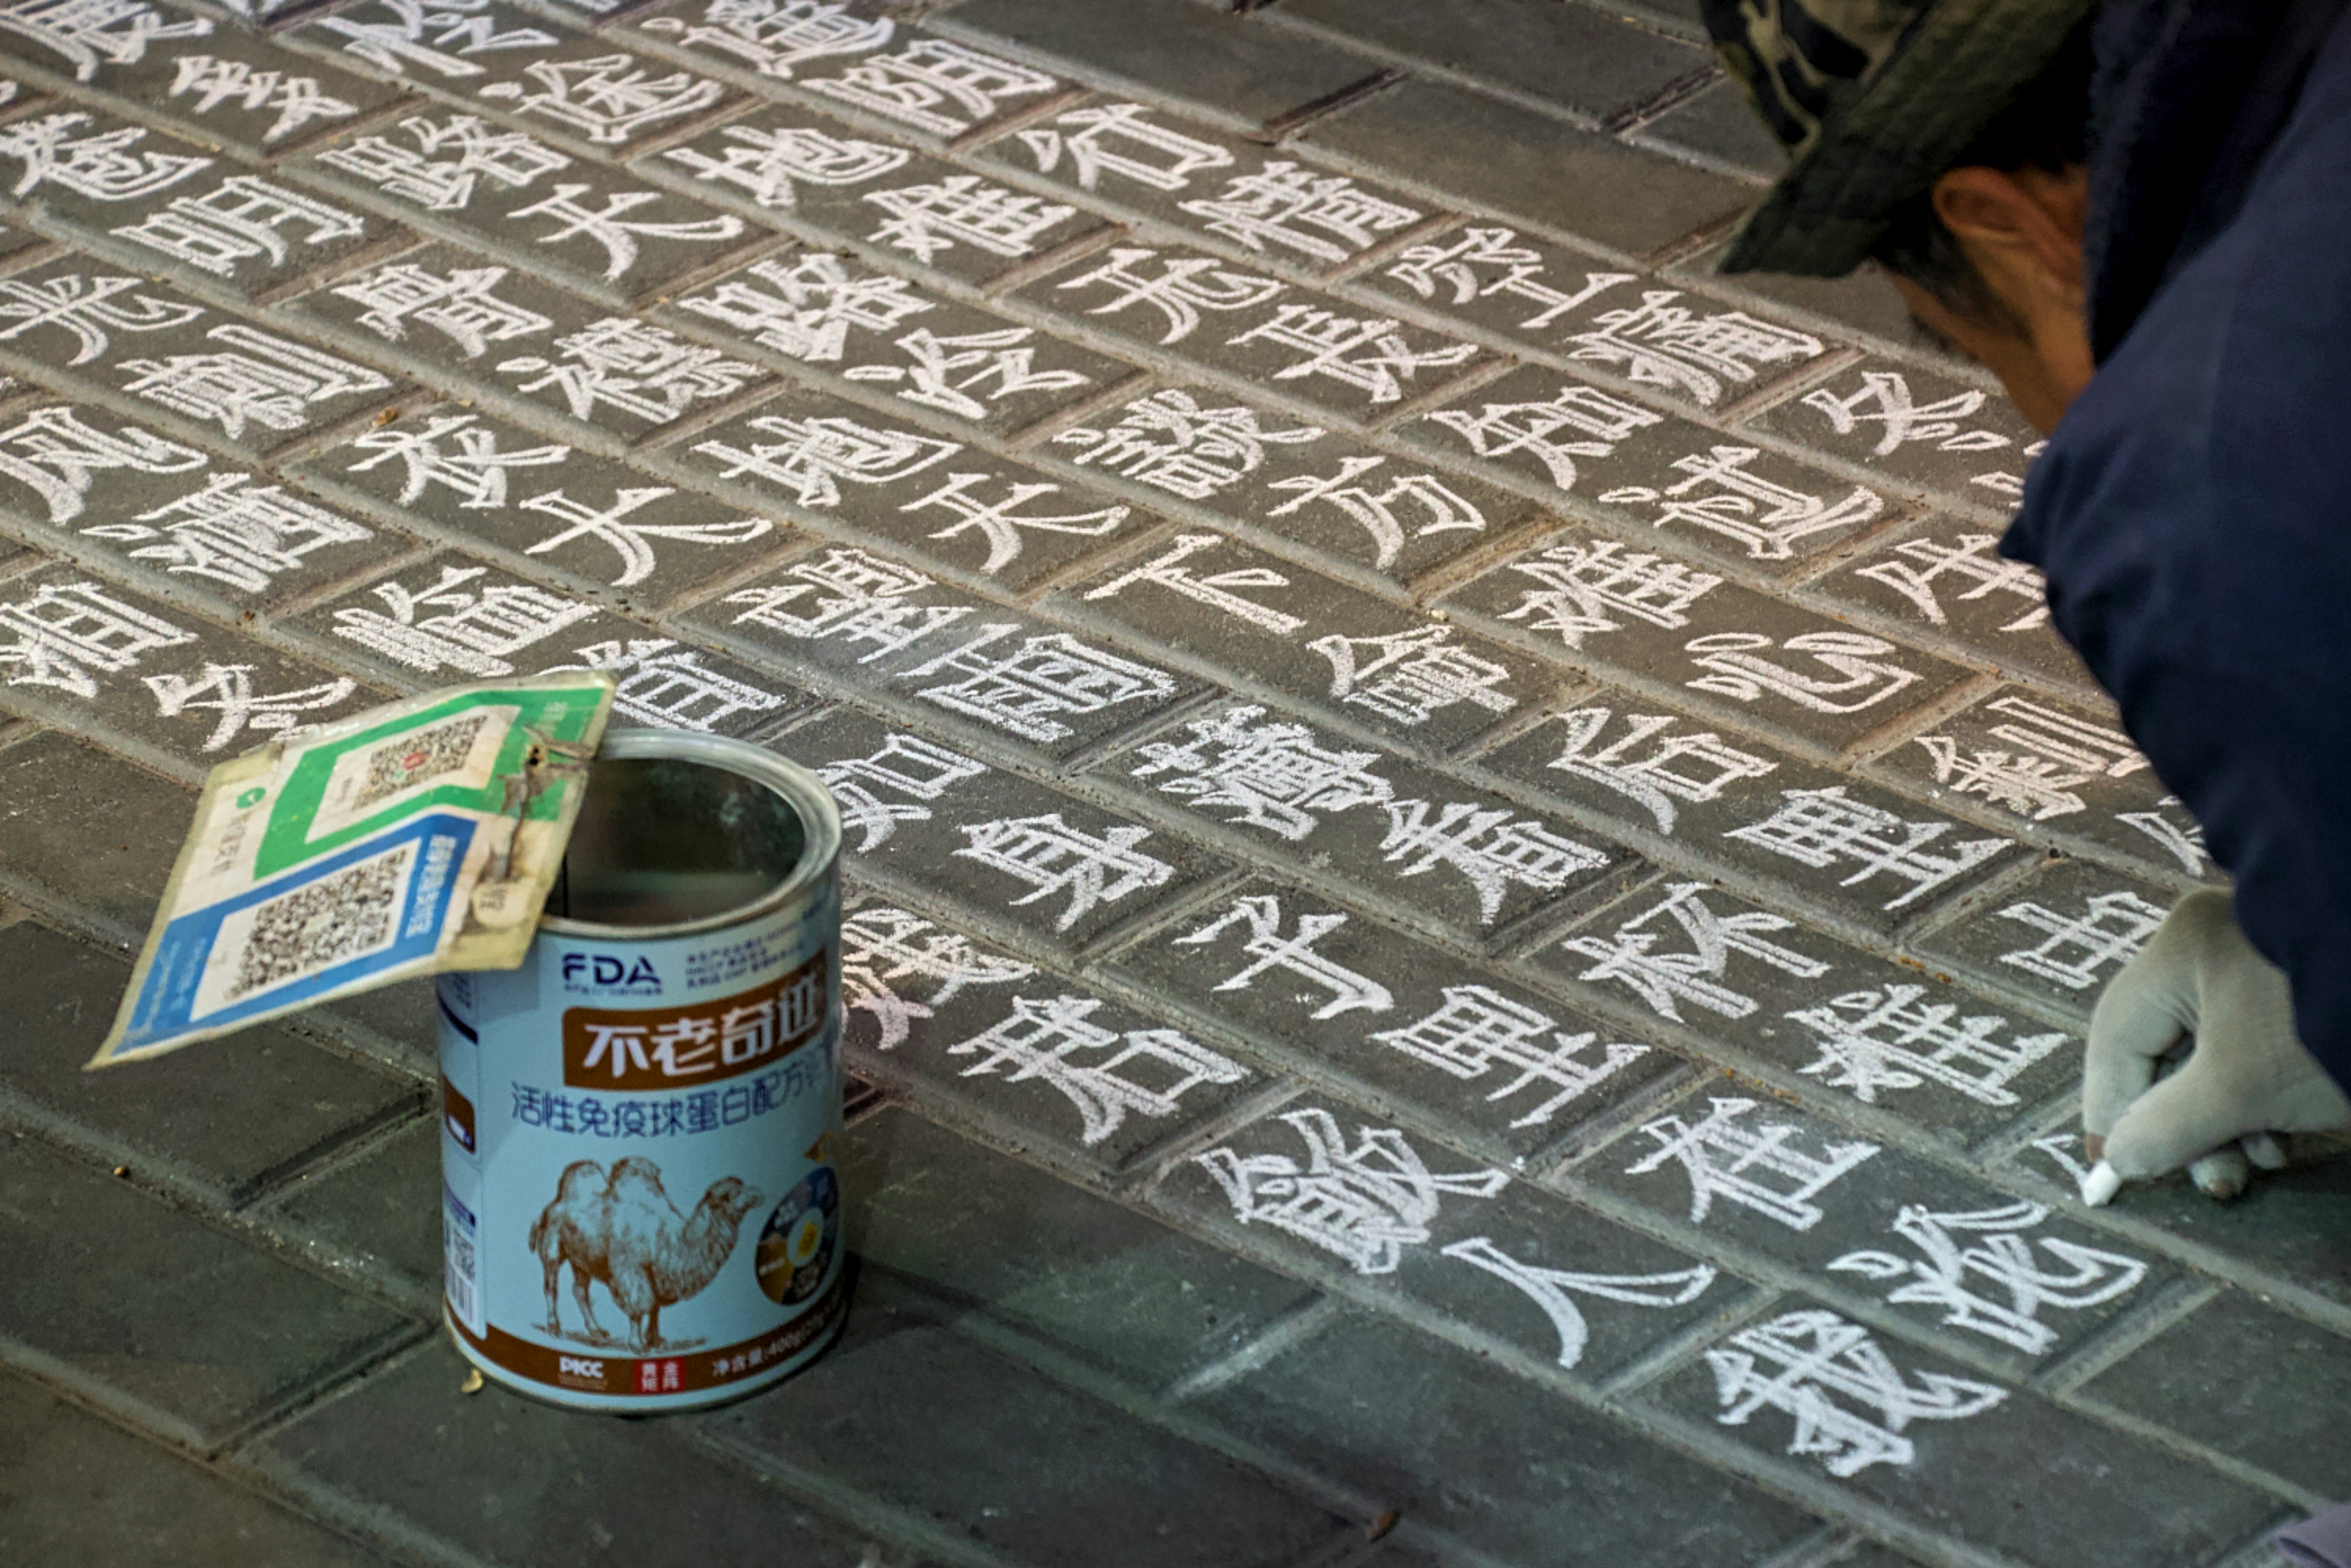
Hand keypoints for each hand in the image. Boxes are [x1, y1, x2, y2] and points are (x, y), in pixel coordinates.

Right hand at [2080, 888, 2350, 1202]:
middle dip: (2183, 1125)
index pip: (2119, 1037)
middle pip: (2167, 1050)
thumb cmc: (2319, 1035)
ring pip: (2213, 1056)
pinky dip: (2259, 1099)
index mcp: (2181, 950)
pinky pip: (2254, 1051)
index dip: (2111, 1109)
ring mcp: (2262, 968)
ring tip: (2260, 1164)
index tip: (2113, 1169)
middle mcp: (2213, 948)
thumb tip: (2119, 1159)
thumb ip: (2164, 1129)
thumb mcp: (2237, 1092)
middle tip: (2210, 1183)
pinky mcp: (2302, 995)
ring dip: (2225, 1121)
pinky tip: (2282, 1137)